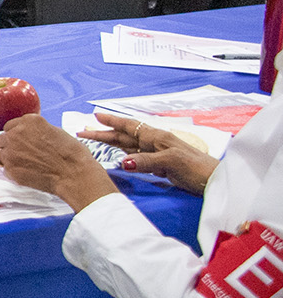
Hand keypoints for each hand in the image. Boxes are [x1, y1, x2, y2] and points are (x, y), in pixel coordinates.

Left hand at [0, 114, 118, 210]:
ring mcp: (11, 152)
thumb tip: (27, 135)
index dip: (16, 134)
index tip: (21, 141)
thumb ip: (36, 130)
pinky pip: (4, 168)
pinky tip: (26, 172)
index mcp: (29, 121)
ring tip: (24, 164)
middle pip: (2, 138)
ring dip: (8, 158)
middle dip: (9, 145)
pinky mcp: (10, 168)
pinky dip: (12, 171)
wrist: (73, 174)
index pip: (10, 126)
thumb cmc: (71, 154)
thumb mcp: (54, 131)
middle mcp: (16, 134)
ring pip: (0, 153)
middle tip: (21, 153)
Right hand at [74, 111, 217, 194]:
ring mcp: (157, 154)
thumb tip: (123, 162)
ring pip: (129, 146)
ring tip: (95, 143)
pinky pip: (136, 158)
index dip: (113, 121)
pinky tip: (118, 159)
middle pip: (125, 136)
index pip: (130, 126)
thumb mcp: (171, 161)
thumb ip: (147, 161)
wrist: (214, 181)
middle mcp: (155, 143)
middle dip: (105, 133)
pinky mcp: (160, 166)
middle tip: (84, 132)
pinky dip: (123, 157)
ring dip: (112, 144)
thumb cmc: (196, 167)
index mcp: (157, 137)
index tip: (95, 116)